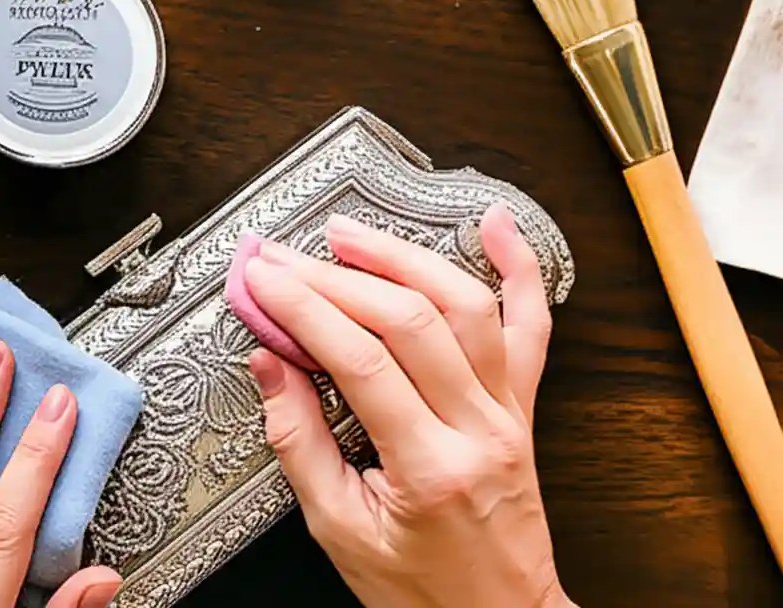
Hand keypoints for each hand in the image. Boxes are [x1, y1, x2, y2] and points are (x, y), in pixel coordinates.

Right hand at [244, 206, 574, 607]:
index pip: (361, 361)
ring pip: (467, 307)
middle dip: (337, 277)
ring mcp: (508, 412)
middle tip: (284, 256)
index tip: (263, 280)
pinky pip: (533, 326)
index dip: (305, 309)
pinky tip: (495, 225)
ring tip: (352, 235)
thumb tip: (270, 368)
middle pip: (410, 321)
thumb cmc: (422, 590)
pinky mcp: (523, 406)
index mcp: (428, 468)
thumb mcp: (340, 530)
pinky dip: (520, 268)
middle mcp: (479, 430)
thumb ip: (300, 445)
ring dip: (406, 257)